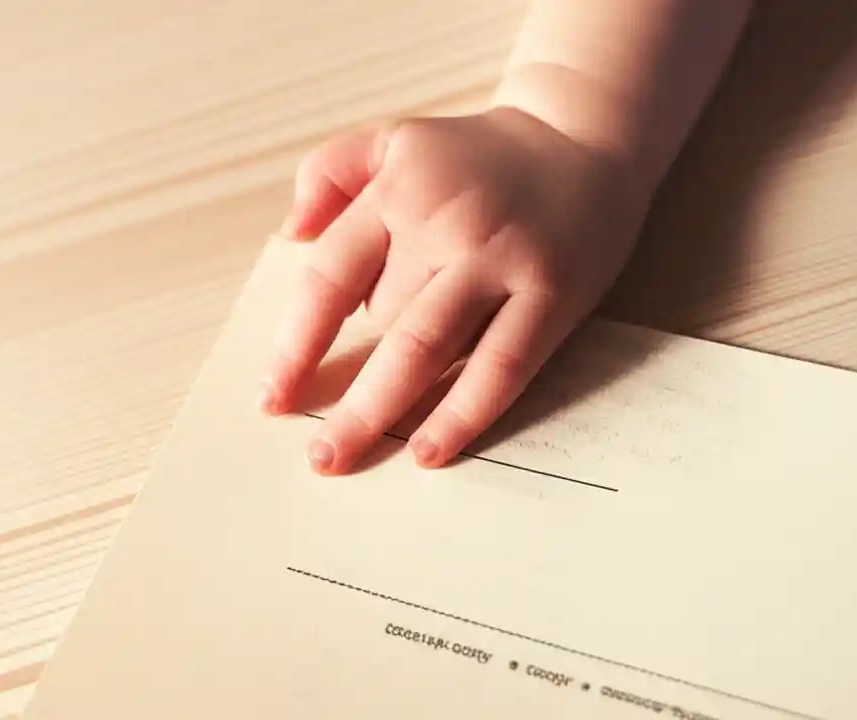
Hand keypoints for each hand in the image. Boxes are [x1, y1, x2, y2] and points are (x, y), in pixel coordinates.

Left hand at [263, 107, 644, 473]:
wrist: (585, 138)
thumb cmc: (476, 156)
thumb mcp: (395, 140)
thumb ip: (329, 173)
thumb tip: (290, 235)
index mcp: (398, 190)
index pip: (332, 276)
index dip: (297, 342)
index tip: (271, 397)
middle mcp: (447, 224)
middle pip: (382, 322)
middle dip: (345, 395)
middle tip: (317, 457)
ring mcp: (500, 260)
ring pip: (430, 348)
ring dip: (382, 411)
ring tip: (347, 459)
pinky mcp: (551, 293)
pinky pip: (502, 365)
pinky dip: (464, 412)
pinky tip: (430, 450)